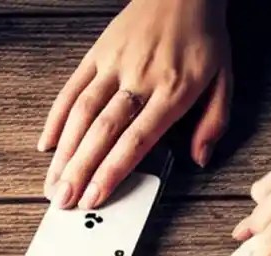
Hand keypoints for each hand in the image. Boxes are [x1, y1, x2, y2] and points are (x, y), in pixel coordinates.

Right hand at [38, 0, 232, 208]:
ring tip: (54, 183)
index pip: (137, 139)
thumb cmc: (203, 38)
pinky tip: (46, 145)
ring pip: (82, 112)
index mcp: (173, 91)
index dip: (113, 171)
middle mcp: (140, 79)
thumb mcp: (224, 79)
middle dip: (80, 170)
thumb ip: (214, 121)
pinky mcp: (97, 54)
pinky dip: (56, 118)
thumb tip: (200, 159)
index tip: (96, 197)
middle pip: (103, 130)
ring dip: (64, 151)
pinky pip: (72, 88)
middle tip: (64, 202)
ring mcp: (114, 65)